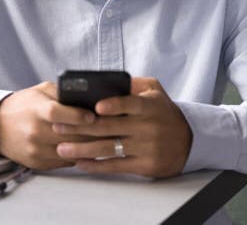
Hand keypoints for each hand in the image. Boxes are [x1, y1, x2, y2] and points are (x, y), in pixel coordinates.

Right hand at [0, 81, 96, 170]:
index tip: (94, 115)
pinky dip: (77, 156)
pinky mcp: (37, 163)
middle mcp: (35, 131)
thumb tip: (89, 97)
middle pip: (69, 135)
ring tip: (104, 140)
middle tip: (109, 128)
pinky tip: (88, 150)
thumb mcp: (40, 91)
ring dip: (88, 147)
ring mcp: (36, 149)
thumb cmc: (23, 105)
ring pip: (69, 151)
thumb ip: (62, 93)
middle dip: (92, 132)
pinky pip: (64, 162)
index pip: (58, 113)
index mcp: (36, 110)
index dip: (78, 115)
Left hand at [52, 77, 191, 177]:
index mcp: (149, 106)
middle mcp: (148, 127)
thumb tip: (107, 80)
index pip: (130, 104)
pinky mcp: (145, 166)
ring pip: (109, 149)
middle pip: (110, 128)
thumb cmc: (163, 112)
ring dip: (82, 149)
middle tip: (58, 127)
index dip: (113, 105)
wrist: (188, 141)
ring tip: (62, 148)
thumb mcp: (155, 91)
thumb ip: (133, 84)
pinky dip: (96, 166)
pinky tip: (80, 163)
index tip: (95, 106)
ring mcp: (146, 148)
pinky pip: (116, 166)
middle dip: (80, 127)